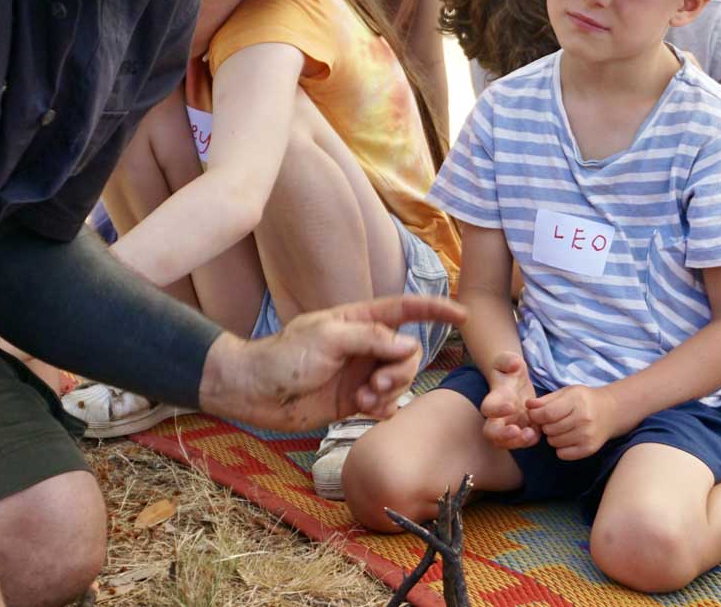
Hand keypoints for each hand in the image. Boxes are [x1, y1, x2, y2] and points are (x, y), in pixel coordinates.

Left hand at [201, 294, 464, 431]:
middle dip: (400, 370)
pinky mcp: (355, 400)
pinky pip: (387, 403)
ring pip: (399, 380)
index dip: (434, 309)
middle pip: (406, 353)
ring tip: (365, 399)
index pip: (404, 309)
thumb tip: (411, 345)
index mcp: (358, 319)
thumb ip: (372, 339)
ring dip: (391, 391)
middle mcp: (363, 345)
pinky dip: (385, 408)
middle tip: (377, 385)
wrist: (256, 392)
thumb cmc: (285, 356)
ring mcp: (360, 372)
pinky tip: (370, 412)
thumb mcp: (329, 338)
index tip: (464, 313)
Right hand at [480, 352, 538, 448]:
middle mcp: (498, 415)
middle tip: (516, 431)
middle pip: (491, 433)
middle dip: (502, 436)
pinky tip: (539, 431)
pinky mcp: (523, 428)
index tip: (511, 406)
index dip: (496, 410)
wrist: (514, 377)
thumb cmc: (509, 368)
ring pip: (505, 443)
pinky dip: (531, 440)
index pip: (488, 408)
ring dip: (517, 442)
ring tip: (530, 434)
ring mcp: (510, 424)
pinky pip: (524, 441)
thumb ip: (509, 360)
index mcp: (495, 398)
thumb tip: (514, 365)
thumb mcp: (508, 359)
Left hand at [526, 384, 625, 459]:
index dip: (535, 415)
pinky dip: (560, 448)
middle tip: (551, 421)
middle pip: (549, 429)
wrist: (610, 411)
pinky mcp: (589, 449)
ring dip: (552, 436)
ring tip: (561, 428)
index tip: (534, 414)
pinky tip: (567, 438)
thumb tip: (528, 405)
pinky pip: (563, 454)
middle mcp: (583, 419)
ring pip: (554, 442)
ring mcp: (587, 436)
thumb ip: (546, 400)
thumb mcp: (566, 393)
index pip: (547, 413)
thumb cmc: (583, 400)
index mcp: (576, 401)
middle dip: (544, 425)